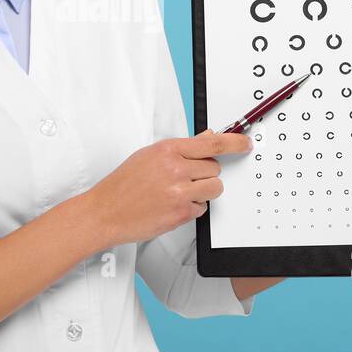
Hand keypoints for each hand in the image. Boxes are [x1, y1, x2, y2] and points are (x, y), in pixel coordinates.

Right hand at [87, 129, 252, 246]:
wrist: (105, 212)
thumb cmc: (123, 184)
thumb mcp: (148, 156)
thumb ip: (180, 149)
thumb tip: (206, 138)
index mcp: (167, 150)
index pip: (212, 142)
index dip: (235, 142)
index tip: (246, 143)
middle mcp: (175, 168)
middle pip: (215, 167)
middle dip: (205, 174)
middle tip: (184, 179)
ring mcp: (179, 191)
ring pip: (214, 188)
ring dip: (203, 191)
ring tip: (180, 193)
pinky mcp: (181, 213)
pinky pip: (203, 208)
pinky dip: (192, 208)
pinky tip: (172, 206)